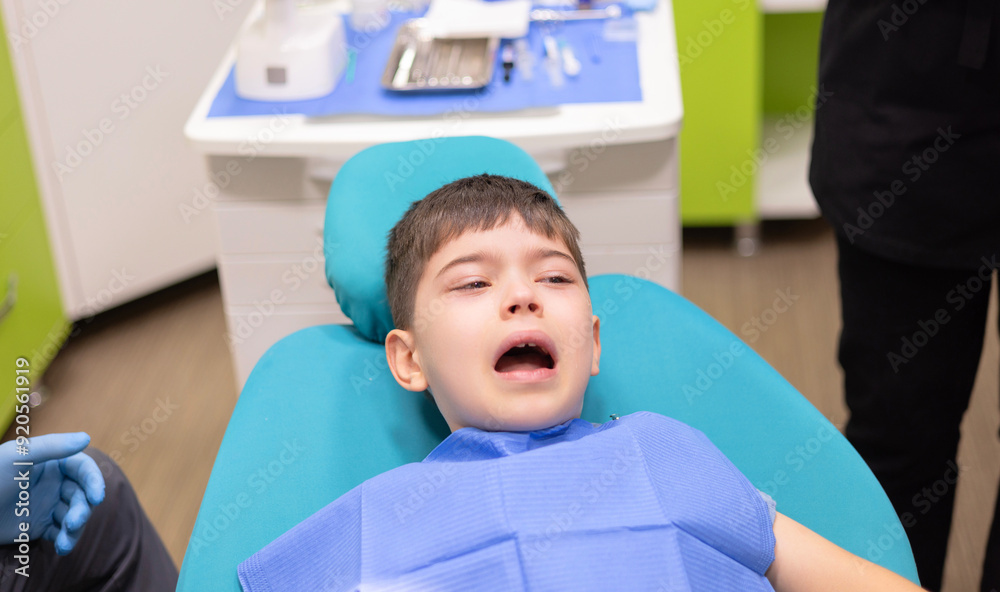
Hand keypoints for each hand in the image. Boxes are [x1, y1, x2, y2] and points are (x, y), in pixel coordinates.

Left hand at [0, 432, 105, 554]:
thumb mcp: (17, 457)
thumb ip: (52, 446)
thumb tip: (86, 438)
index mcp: (52, 463)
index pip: (83, 468)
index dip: (93, 481)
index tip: (96, 497)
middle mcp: (54, 483)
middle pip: (81, 495)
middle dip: (82, 510)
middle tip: (73, 523)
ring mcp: (48, 505)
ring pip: (74, 515)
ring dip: (75, 529)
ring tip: (66, 543)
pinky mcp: (40, 526)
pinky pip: (61, 533)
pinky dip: (65, 540)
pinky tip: (62, 548)